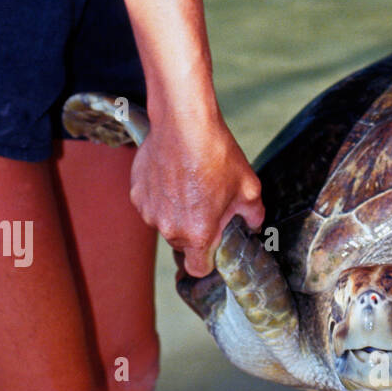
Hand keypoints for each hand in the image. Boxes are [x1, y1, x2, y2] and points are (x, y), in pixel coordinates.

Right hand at [130, 111, 263, 276]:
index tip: (214, 246)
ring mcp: (149, 210)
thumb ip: (253, 216)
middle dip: (195, 230)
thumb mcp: (248, 189)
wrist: (184, 122)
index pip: (198, 268)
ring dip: (176, 212)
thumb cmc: (217, 155)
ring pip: (165, 222)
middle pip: (182, 243)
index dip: (208, 260)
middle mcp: (168, 227)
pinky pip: (151, 204)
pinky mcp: (137, 192)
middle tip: (208, 204)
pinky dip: (161, 196)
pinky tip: (174, 175)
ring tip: (190, 185)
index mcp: (197, 233)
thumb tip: (254, 226)